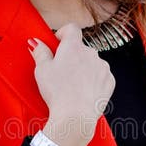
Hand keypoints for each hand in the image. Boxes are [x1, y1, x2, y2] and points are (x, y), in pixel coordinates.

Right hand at [28, 23, 114, 145]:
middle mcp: (91, 53)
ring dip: (84, 68)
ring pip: (92, 62)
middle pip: (81, 48)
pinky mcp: (109, 81)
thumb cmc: (57, 92)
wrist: (75, 116)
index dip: (64, 33)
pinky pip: (101, 75)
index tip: (58, 43)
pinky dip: (94, 80)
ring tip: (73, 84)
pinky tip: (83, 91)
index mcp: (73, 47)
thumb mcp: (41, 70)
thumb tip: (36, 41)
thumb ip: (40, 52)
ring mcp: (103, 67)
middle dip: (72, 55)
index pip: (71, 28)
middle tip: (61, 71)